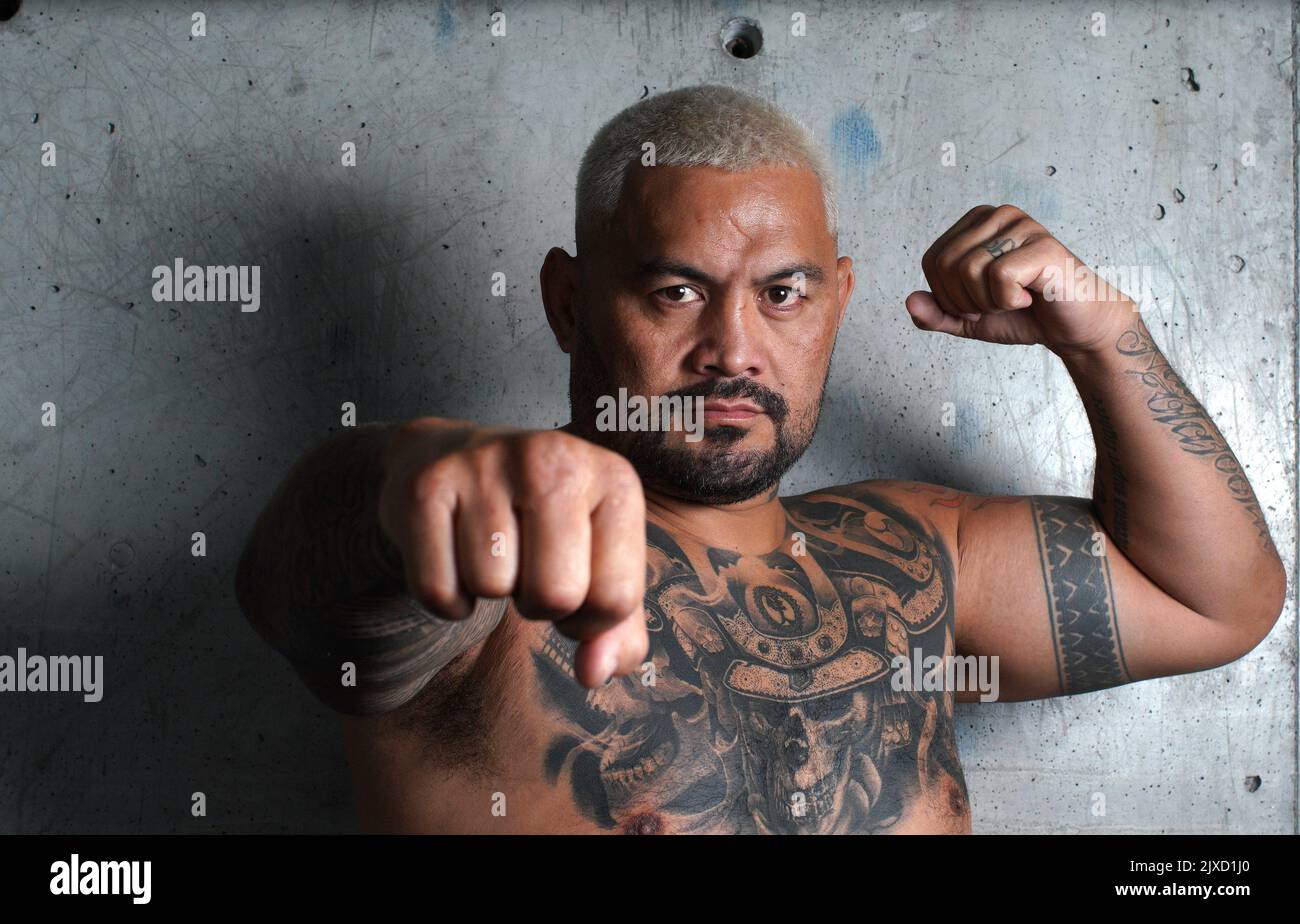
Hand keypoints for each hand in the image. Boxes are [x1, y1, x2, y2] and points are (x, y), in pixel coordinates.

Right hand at [378, 426, 648, 687]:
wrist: (453, 454)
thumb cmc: (541, 522)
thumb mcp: (596, 561)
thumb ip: (615, 629)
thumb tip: (594, 673)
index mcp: (614, 479)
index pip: (616, 597)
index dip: (589, 620)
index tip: (573, 588)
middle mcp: (554, 460)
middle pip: (555, 595)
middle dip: (539, 605)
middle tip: (527, 569)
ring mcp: (486, 466)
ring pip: (492, 588)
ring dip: (490, 590)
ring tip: (493, 549)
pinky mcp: (426, 486)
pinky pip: (437, 590)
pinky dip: (446, 597)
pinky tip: (454, 556)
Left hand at [905, 204, 1134, 355]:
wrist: (1074, 328)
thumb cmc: (1024, 315)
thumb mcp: (968, 319)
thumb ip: (936, 314)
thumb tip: (910, 301)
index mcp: (975, 223)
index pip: (932, 261)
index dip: (948, 296)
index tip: (982, 302)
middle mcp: (997, 215)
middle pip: (946, 264)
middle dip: (966, 301)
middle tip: (999, 303)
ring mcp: (1021, 224)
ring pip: (969, 270)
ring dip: (988, 302)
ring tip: (1016, 299)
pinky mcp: (1041, 244)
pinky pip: (999, 276)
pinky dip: (1008, 300)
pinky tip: (1030, 296)